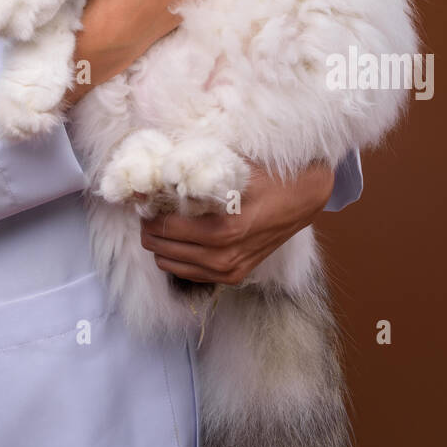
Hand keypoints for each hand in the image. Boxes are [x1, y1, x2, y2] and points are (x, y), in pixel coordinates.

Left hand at [138, 160, 334, 285]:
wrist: (302, 199)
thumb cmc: (268, 178)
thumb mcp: (232, 169)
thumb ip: (196, 172)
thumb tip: (158, 171)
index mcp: (223, 230)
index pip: (166, 227)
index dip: (148, 211)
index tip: (145, 196)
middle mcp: (224, 256)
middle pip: (162, 247)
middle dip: (150, 226)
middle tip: (150, 207)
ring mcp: (228, 271)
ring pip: (169, 264)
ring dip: (160, 243)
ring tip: (163, 220)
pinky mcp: (233, 277)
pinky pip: (188, 273)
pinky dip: (176, 256)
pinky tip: (181, 236)